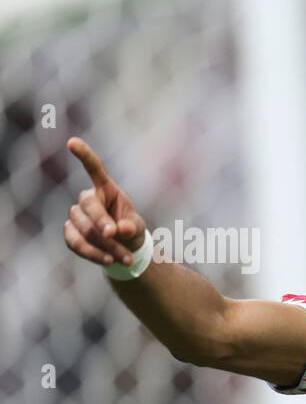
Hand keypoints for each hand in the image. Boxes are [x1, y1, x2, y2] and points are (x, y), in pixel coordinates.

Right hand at [62, 137, 147, 267]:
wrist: (123, 249)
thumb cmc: (131, 231)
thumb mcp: (137, 228)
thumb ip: (132, 226)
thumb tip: (122, 229)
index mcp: (106, 189)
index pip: (94, 169)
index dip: (84, 155)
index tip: (72, 142)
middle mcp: (88, 199)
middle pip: (88, 206)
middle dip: (101, 222)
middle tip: (115, 235)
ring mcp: (76, 216)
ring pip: (84, 229)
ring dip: (105, 245)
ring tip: (126, 258)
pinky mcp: (70, 233)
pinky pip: (76, 243)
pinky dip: (93, 254)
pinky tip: (108, 261)